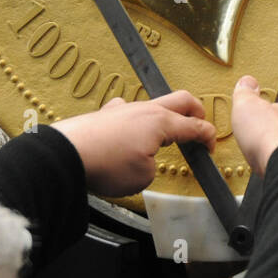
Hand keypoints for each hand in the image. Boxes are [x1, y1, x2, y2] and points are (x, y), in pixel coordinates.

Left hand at [52, 90, 215, 196]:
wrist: (66, 154)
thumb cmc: (106, 165)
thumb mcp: (142, 178)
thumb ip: (152, 167)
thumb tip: (145, 160)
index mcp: (161, 123)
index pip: (195, 126)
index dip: (208, 137)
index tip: (211, 147)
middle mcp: (145, 110)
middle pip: (181, 99)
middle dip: (196, 110)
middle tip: (199, 124)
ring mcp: (124, 108)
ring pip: (154, 104)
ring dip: (165, 116)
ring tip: (163, 134)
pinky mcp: (105, 114)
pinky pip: (127, 111)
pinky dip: (135, 120)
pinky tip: (128, 132)